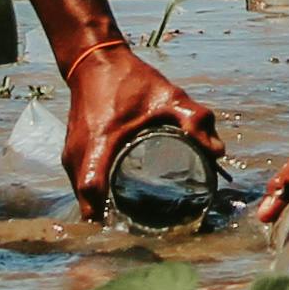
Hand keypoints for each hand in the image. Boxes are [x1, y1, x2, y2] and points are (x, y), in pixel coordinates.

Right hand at [58, 42, 223, 212]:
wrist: (95, 60)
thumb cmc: (130, 79)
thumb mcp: (168, 96)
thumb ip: (195, 120)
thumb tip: (218, 151)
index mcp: (98, 143)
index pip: (92, 192)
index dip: (108, 216)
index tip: (131, 229)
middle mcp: (77, 154)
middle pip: (87, 201)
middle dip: (110, 218)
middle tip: (141, 229)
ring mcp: (70, 154)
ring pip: (82, 193)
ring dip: (101, 207)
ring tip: (132, 220)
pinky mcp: (72, 151)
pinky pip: (81, 181)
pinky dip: (96, 193)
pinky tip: (118, 198)